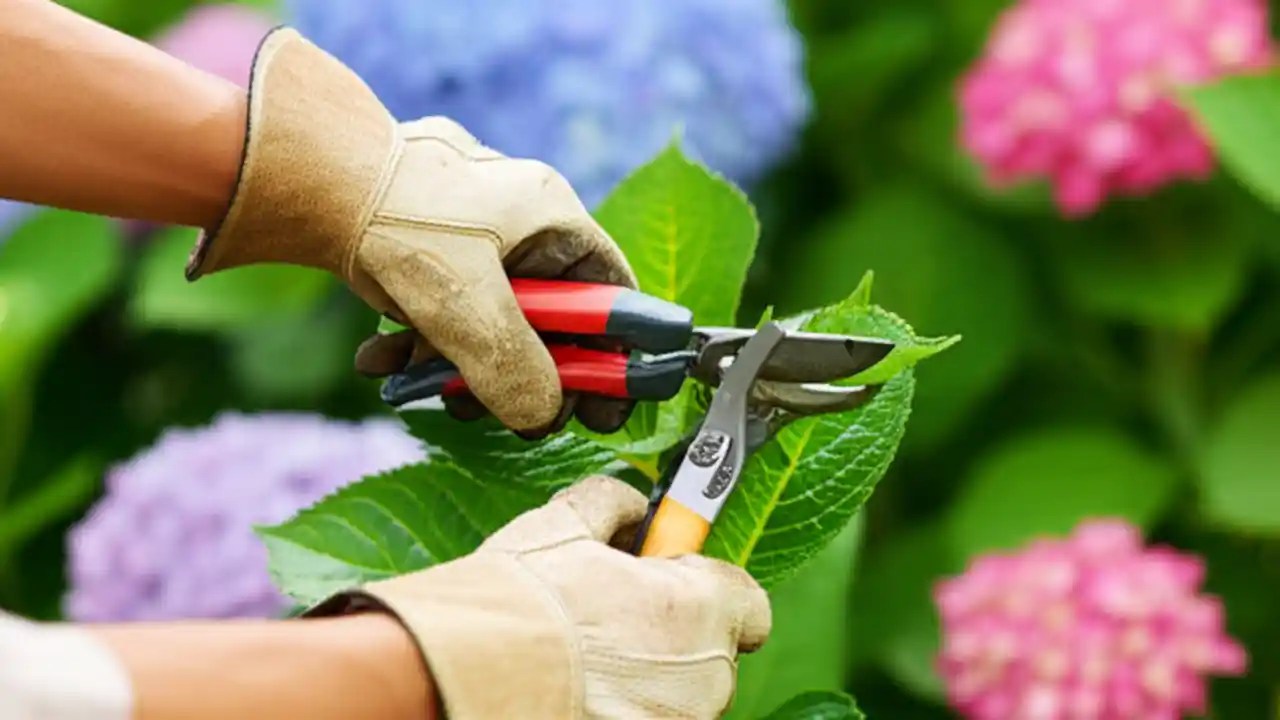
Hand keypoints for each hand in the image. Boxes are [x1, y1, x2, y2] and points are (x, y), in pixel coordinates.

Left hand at [186, 27, 637, 436]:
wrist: (299, 174)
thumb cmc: (398, 224)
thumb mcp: (469, 310)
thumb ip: (516, 371)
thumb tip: (542, 417)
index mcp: (551, 217)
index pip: (611, 294)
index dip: (614, 356)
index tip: (600, 408)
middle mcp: (518, 220)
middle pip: (546, 318)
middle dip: (517, 372)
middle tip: (499, 413)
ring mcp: (467, 230)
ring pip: (486, 317)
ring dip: (458, 364)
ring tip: (425, 390)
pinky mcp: (421, 242)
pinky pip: (439, 304)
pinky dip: (417, 340)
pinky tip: (379, 365)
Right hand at [307, 476, 772, 719]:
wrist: (467, 677)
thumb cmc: (523, 602)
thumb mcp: (565, 525)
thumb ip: (613, 502)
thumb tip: (629, 505)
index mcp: (702, 609)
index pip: (748, 602)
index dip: (705, 587)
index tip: (665, 578)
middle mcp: (704, 679)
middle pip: (712, 654)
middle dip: (672, 636)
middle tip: (613, 618)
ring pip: (679, 698)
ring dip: (648, 680)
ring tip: (585, 660)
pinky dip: (624, 710)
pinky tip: (578, 692)